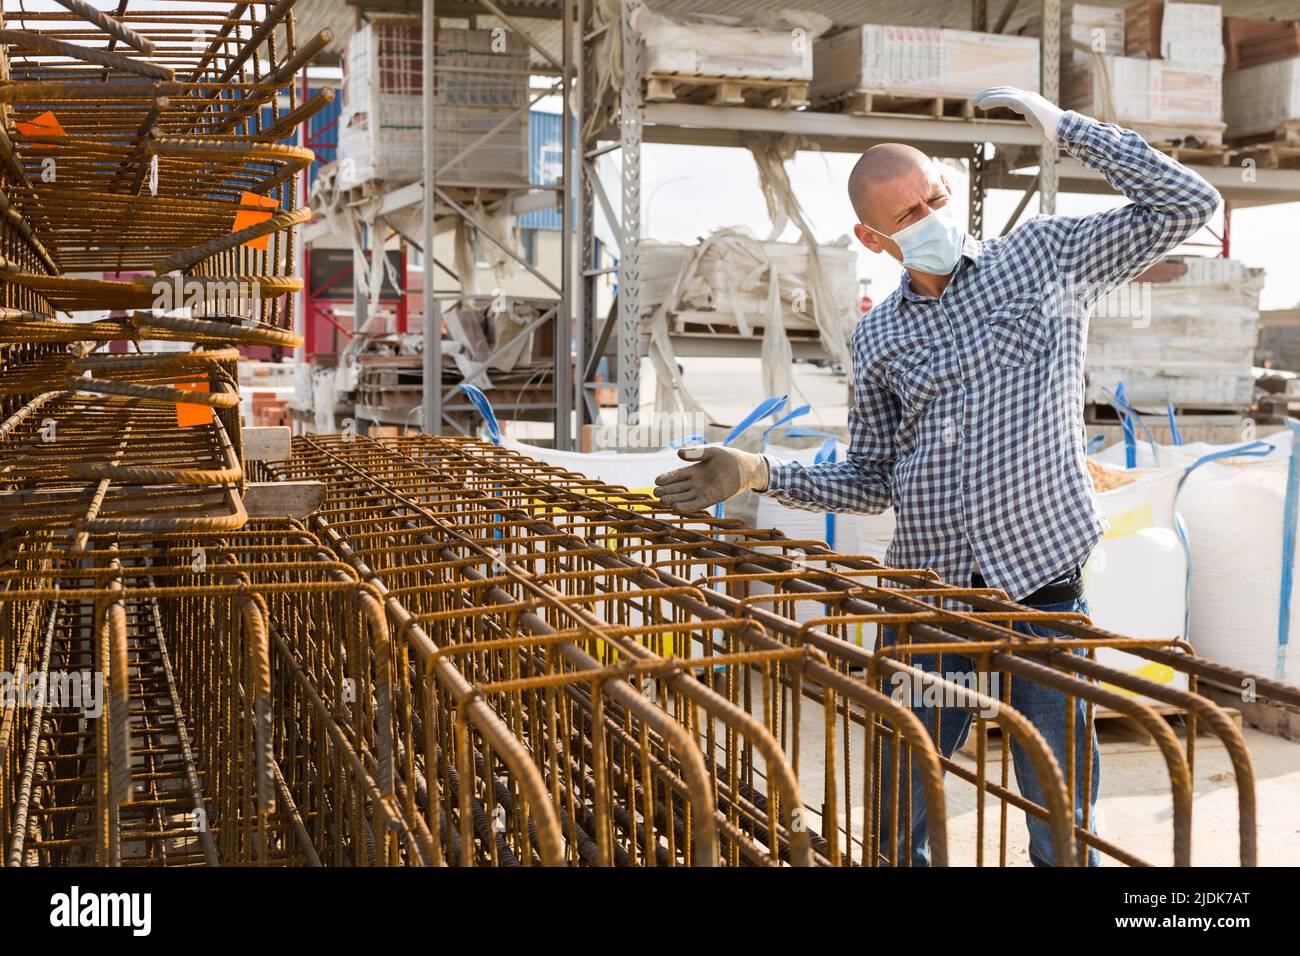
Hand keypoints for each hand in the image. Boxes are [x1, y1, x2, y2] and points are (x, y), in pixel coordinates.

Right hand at [653, 446, 768, 512]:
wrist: (745, 468)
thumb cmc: (728, 457)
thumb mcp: (710, 452)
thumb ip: (695, 453)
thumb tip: (677, 453)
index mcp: (694, 470)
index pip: (676, 476)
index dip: (666, 478)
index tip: (656, 481)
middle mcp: (696, 483)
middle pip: (677, 488)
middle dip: (666, 491)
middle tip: (655, 494)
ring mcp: (703, 491)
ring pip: (684, 497)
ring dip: (673, 500)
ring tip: (662, 502)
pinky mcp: (711, 499)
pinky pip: (696, 504)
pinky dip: (686, 506)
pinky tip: (676, 508)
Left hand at [973, 86, 1063, 142]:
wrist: (1062, 126)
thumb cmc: (1054, 128)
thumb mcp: (1041, 123)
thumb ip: (1035, 121)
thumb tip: (1039, 129)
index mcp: (1030, 100)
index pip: (1009, 93)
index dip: (996, 95)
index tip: (983, 101)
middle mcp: (1027, 95)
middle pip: (1003, 90)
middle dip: (988, 93)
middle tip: (974, 99)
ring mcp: (1026, 97)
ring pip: (1002, 92)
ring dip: (986, 96)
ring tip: (973, 101)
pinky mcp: (1024, 102)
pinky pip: (1004, 98)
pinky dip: (991, 100)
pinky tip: (981, 105)